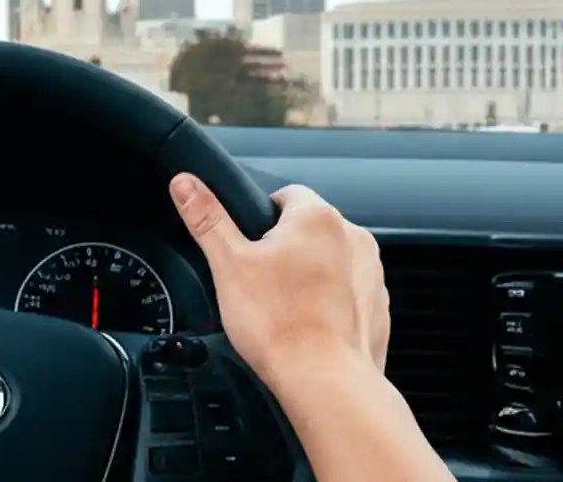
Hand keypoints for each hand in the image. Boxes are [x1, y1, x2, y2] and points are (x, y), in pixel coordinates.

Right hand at [169, 173, 388, 390]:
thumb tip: (185, 182)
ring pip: (327, 260)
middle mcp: (353, 237)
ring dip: (307, 274)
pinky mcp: (377, 305)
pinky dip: (327, 302)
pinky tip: (306, 323)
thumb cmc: (279, 324)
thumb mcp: (228, 263)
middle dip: (282, 249)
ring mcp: (370, 272)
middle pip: (306, 229)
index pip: (284, 195)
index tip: (247, 247)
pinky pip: (346, 291)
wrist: (324, 381)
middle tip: (258, 281)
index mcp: (317, 218)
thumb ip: (206, 218)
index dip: (258, 219)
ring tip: (282, 306)